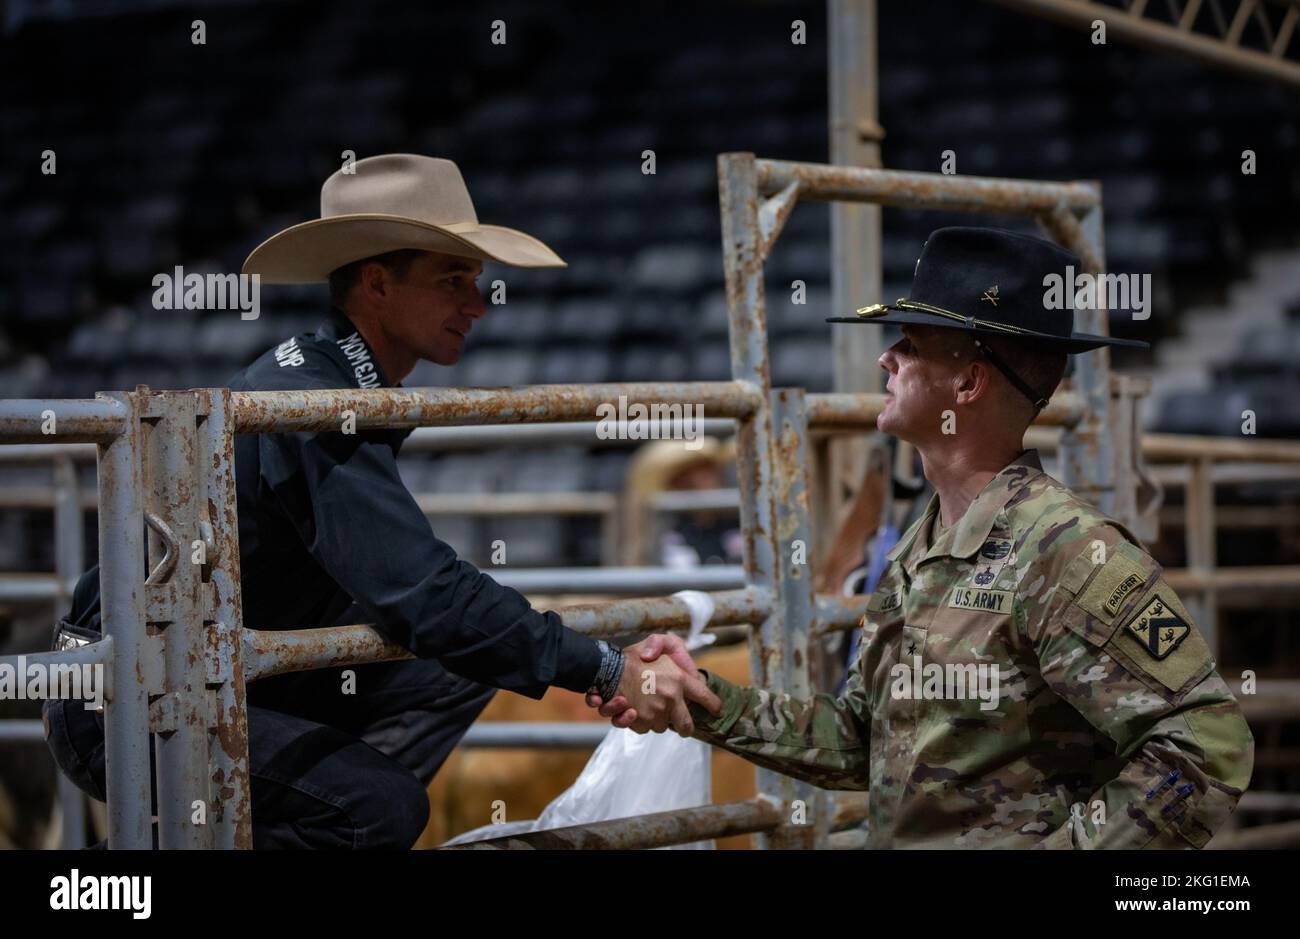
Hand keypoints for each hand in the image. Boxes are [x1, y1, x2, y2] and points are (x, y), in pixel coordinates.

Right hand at [585, 634, 720, 734]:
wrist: (604, 667)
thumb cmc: (631, 655)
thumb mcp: (658, 641)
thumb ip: (671, 647)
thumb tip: (679, 670)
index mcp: (679, 679)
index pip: (705, 696)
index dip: (713, 705)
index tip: (717, 710)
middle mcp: (670, 698)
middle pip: (686, 725)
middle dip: (685, 726)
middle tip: (682, 724)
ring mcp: (654, 712)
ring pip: (661, 727)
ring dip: (656, 720)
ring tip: (646, 704)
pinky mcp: (638, 721)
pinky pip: (644, 729)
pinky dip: (639, 722)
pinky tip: (631, 709)